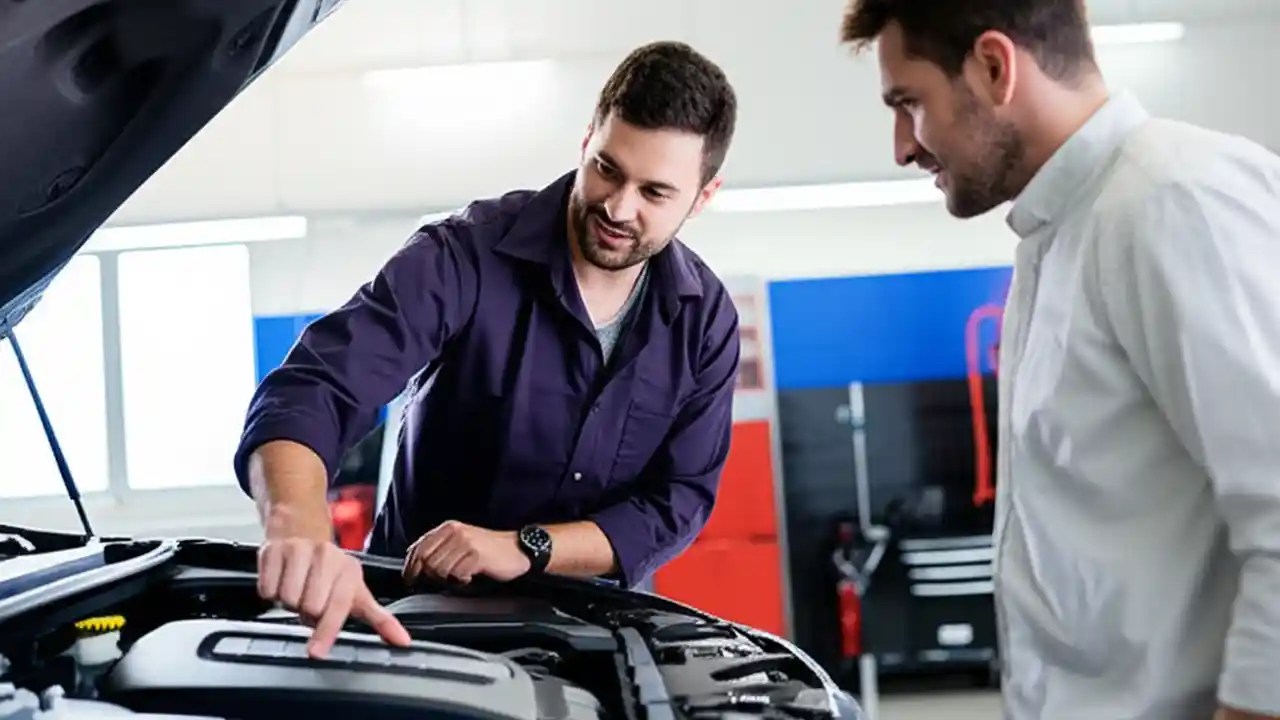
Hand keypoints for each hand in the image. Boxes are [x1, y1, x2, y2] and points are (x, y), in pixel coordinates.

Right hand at [257, 509, 410, 657]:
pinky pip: (267, 590)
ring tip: (298, 588)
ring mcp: (298, 550)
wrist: (301, 532)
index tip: (316, 652)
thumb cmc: (331, 571)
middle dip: (307, 612)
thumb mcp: (358, 593)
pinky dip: (271, 592)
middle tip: (311, 599)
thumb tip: (403, 642)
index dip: (327, 631)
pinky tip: (282, 579)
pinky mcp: (272, 550)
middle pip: (309, 608)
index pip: (338, 607)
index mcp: (349, 571)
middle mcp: (326, 556)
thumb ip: (380, 620)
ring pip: (287, 599)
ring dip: (289, 601)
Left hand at [402, 520, 530, 584]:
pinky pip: (457, 575)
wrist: (518, 550)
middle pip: (426, 561)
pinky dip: (462, 581)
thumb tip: (414, 563)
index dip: (411, 567)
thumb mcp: (461, 542)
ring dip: (448, 580)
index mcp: (448, 528)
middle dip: (430, 577)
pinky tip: (470, 578)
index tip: (410, 580)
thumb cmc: (489, 551)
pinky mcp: (476, 555)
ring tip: (460, 578)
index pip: (418, 548)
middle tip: (442, 583)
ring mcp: (465, 543)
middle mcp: (455, 532)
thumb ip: (439, 548)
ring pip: (439, 570)